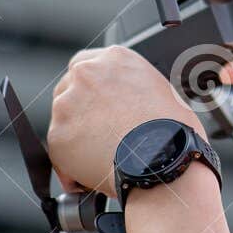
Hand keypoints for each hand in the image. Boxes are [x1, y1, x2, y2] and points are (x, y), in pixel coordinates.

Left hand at [47, 46, 205, 195]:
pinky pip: (60, 151)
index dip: (90, 88)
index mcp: (114, 59)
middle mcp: (86, 74)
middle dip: (80, 111)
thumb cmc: (174, 130)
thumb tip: (126, 105)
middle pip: (68, 89)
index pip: (85, 64)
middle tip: (99, 133)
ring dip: (77, 136)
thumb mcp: (162, 91)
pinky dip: (72, 163)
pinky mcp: (58, 135)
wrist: (164, 160)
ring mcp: (68, 104)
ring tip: (103, 157)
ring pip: (64, 120)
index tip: (95, 103)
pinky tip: (94, 173)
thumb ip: (133, 89)